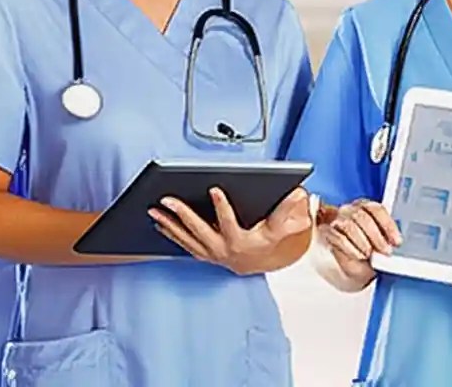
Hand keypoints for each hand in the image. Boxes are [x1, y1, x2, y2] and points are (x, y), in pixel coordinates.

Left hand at [150, 187, 311, 275]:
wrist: (258, 262)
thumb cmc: (269, 240)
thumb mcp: (283, 228)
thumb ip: (289, 212)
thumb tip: (296, 194)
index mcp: (241, 242)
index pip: (229, 223)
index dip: (222, 206)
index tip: (214, 189)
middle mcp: (222, 250)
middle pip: (198, 230)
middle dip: (181, 214)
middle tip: (167, 199)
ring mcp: (210, 253)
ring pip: (186, 238)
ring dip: (169, 224)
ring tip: (155, 210)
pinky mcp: (203, 253)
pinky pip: (184, 244)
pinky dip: (171, 234)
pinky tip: (160, 223)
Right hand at [323, 199, 401, 283]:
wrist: (348, 260)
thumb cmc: (365, 248)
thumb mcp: (378, 242)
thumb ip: (386, 238)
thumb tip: (395, 242)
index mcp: (366, 207)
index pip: (377, 210)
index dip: (388, 226)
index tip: (396, 241)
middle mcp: (351, 209)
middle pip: (363, 217)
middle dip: (376, 236)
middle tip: (385, 251)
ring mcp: (337, 219)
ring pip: (349, 226)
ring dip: (362, 242)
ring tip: (369, 254)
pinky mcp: (327, 231)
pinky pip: (338, 237)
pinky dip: (350, 248)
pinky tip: (358, 255)